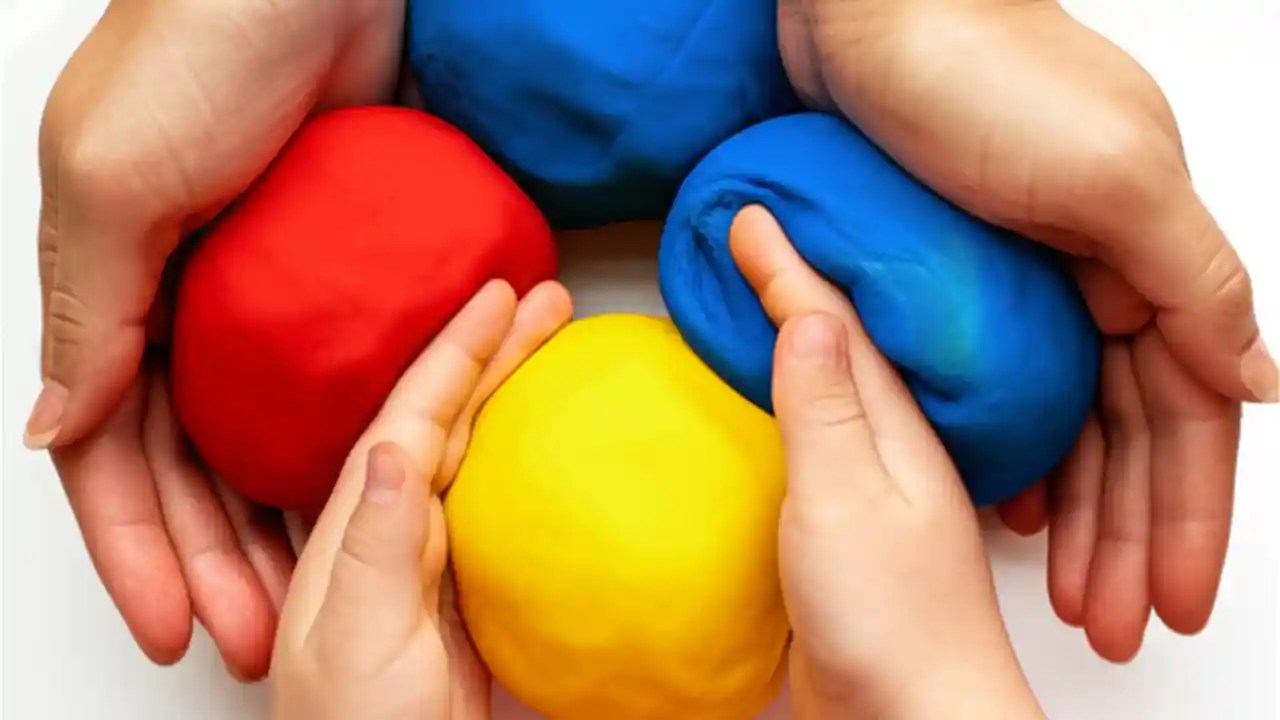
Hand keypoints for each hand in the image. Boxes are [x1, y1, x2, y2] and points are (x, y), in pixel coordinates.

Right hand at [27, 0, 405, 676]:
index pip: (106, 455)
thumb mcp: (115, 181)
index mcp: (106, 291)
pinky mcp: (335, 273)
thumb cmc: (203, 50)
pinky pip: (332, 380)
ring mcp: (261, 294)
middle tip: (254, 635)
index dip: (132, 549)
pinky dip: (343, 441)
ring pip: (260, 440)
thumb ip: (86, 311)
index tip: (173, 625)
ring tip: (314, 594)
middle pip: (189, 468)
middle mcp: (178, 303)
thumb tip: (53, 434)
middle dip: (212, 561)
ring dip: (278, 523)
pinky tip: (368, 494)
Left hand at [271, 280, 573, 719]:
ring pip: (475, 452)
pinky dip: (525, 460)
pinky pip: (499, 503)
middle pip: (449, 417)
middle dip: (495, 353)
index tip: (499, 295)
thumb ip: (377, 546)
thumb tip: (391, 445)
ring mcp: (432, 559)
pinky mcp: (466, 593)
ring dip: (512, 394)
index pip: (410, 414)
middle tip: (549, 301)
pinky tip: (551, 447)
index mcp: (360, 526)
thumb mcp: (359, 637)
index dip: (454, 350)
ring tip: (555, 348)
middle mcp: (393, 529)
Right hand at [728, 208, 1042, 718]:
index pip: (835, 321)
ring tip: (757, 291)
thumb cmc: (890, 618)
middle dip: (796, 279)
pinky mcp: (849, 522)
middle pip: (841, 339)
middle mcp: (892, 443)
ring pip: (830, 383)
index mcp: (898, 424)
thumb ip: (826, 407)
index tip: (747, 210)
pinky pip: (816, 433)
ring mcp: (874, 483)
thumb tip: (808, 310)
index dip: (787, 263)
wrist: (914, 717)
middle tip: (755, 229)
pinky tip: (771, 397)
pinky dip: (788, 395)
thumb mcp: (847, 498)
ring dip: (793, 331)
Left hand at [779, 0, 1268, 659]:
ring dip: (1075, 503)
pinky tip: (1004, 496)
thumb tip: (1256, 379)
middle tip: (1114, 615)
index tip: (1174, 592)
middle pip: (1133, 429)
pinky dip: (1012, 445)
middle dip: (1131, 529)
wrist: (862, 13)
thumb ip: (1189, 275)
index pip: (1190, 411)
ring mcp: (1028, 274)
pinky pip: (1004, 384)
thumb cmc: (976, 71)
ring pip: (1070, 418)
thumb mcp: (1106, 172)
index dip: (1187, 509)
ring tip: (1065, 582)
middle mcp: (1101, 269)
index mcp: (1152, 251)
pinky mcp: (959, 271)